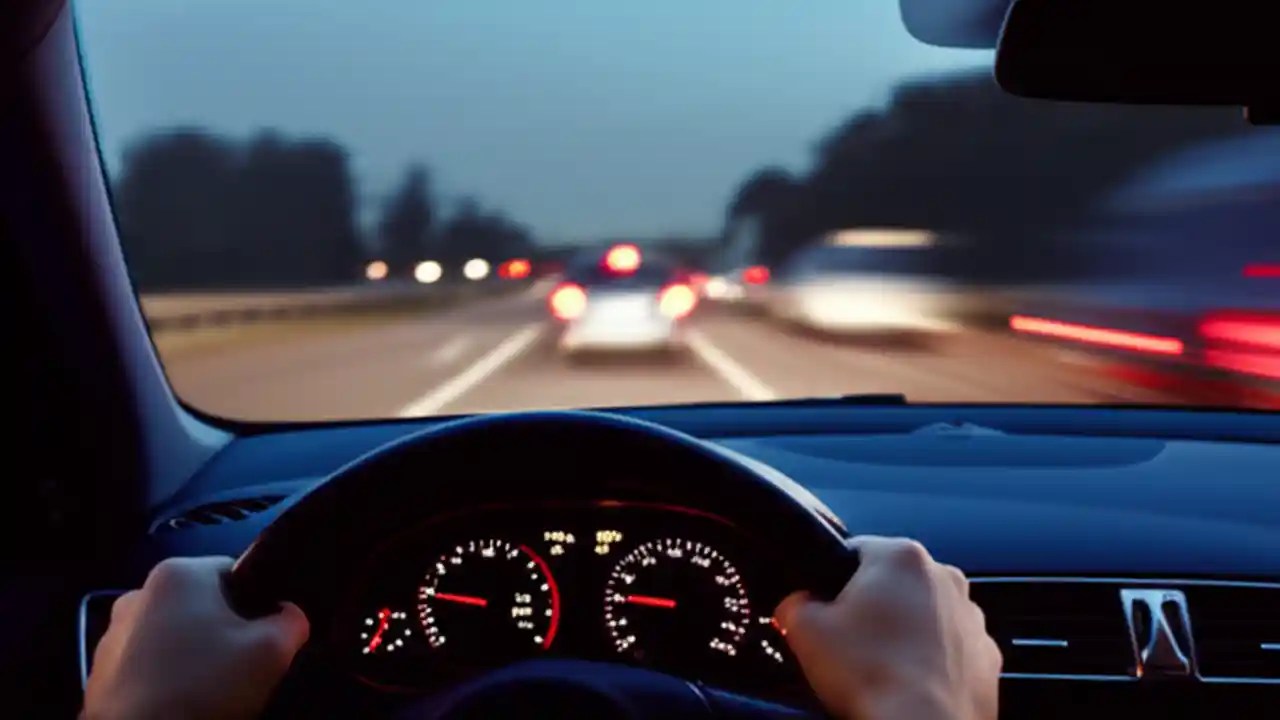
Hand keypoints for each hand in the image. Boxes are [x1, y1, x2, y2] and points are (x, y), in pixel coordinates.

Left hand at [81, 556, 309, 719]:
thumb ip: (291, 621)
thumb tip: (288, 616)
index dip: (258, 604)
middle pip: (203, 606)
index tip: (263, 637)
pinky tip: (180, 703)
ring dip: (192, 656)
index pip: (235, 573)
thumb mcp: (271, 651)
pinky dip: (165, 679)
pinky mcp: (100, 672)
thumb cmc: (205, 685)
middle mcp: (138, 593)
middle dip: (223, 632)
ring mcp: (112, 635)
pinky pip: (147, 666)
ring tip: (208, 691)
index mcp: (178, 573)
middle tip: (240, 667)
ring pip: (173, 637)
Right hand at [775, 537, 1000, 719]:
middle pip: (894, 583)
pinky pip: (950, 650)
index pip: (856, 550)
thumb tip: (797, 605)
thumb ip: (794, 603)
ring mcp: (972, 619)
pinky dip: (932, 662)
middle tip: (848, 642)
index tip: (825, 609)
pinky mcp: (987, 657)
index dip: (833, 581)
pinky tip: (908, 684)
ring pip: (925, 615)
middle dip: (873, 607)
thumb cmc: (870, 674)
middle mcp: (945, 578)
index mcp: (901, 556)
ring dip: (905, 633)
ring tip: (880, 667)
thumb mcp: (804, 629)